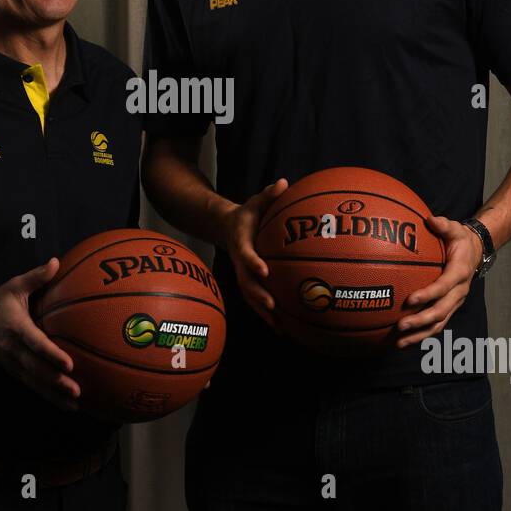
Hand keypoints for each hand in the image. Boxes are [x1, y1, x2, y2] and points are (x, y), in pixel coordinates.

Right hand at [0, 258, 80, 412]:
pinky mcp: (13, 371)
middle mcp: (14, 350)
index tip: (68, 363)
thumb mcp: (15, 286)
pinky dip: (49, 397)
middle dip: (56, 382)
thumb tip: (57, 262)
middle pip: (37, 370)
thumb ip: (37, 277)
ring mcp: (12, 363)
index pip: (36, 344)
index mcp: (17, 328)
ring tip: (75, 405)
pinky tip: (66, 406)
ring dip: (54, 395)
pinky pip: (32, 386)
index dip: (51, 355)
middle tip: (76, 391)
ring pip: (35, 382)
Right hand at [220, 178, 289, 330]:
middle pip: (246, 282)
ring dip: (262, 312)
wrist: (226, 227)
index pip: (245, 254)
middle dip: (258, 295)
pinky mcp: (248, 282)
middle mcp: (239, 262)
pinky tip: (282, 328)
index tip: (264, 270)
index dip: (253, 262)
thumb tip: (283, 182)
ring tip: (278, 326)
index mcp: (240, 243)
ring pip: (250, 297)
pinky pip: (256, 300)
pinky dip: (266, 315)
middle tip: (271, 306)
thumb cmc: (247, 214)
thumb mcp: (255, 201)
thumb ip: (268, 194)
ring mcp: (242, 274)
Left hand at [395, 217, 483, 347]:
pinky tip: (403, 340)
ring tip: (399, 342)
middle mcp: (459, 291)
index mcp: (459, 272)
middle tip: (400, 325)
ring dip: (420, 334)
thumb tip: (430, 219)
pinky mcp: (449, 308)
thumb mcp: (454, 228)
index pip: (444, 286)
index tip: (410, 300)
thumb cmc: (459, 239)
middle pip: (441, 311)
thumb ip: (443, 224)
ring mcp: (455, 302)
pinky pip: (436, 324)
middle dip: (421, 320)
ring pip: (439, 323)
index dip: (428, 294)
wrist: (475, 253)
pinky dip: (421, 334)